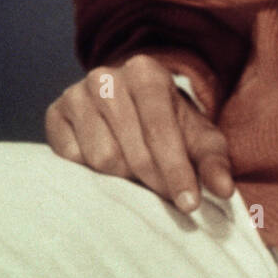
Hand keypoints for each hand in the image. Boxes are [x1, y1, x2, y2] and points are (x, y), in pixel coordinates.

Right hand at [44, 53, 233, 213]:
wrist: (132, 111)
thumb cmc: (173, 128)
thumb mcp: (200, 139)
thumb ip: (213, 162)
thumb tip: (223, 189)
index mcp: (145, 72)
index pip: (160, 129)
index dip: (176, 170)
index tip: (190, 205)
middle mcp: (106, 76)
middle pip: (130, 150)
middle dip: (153, 181)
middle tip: (165, 199)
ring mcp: (76, 93)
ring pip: (101, 158)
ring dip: (122, 179)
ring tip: (136, 175)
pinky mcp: (55, 114)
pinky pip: (71, 160)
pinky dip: (91, 173)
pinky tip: (105, 167)